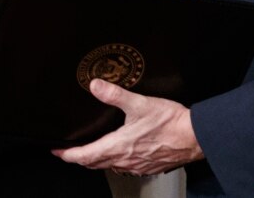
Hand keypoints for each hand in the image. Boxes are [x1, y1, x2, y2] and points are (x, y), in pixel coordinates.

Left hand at [52, 79, 203, 175]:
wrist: (195, 137)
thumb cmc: (170, 123)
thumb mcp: (139, 103)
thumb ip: (115, 95)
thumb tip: (95, 86)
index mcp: (119, 146)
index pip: (85, 156)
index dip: (68, 155)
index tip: (57, 152)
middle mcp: (125, 159)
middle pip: (94, 164)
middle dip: (80, 158)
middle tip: (69, 153)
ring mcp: (137, 165)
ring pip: (109, 166)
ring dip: (97, 161)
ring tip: (90, 153)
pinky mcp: (148, 166)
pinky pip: (125, 167)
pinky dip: (115, 162)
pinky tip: (119, 154)